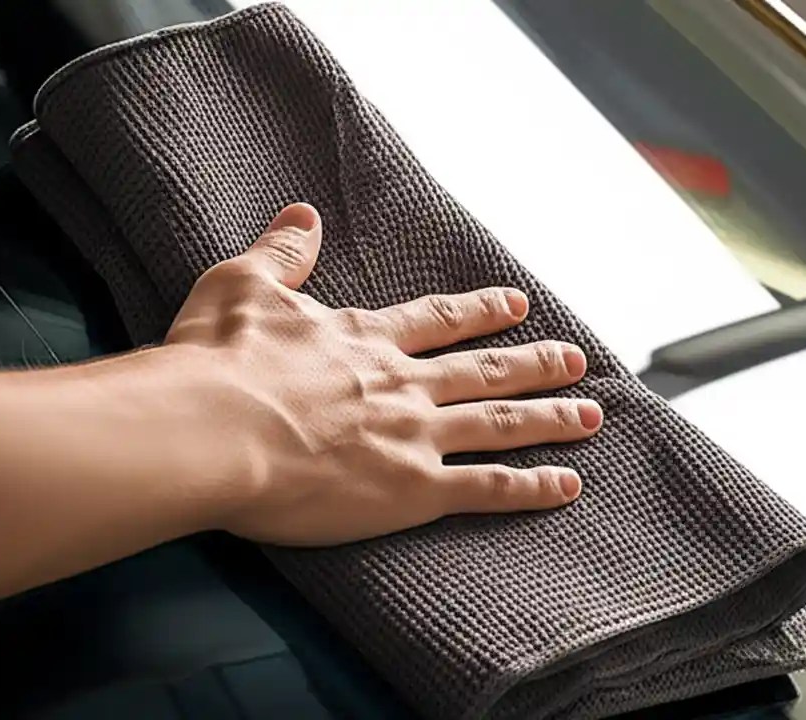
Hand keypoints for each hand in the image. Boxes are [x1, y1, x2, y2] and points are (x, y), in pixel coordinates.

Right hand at [166, 203, 600, 544]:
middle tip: (578, 360)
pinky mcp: (413, 489)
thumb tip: (303, 215)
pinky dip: (531, 487)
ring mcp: (415, 435)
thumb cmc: (216, 362)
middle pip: (485, 370)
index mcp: (364, 338)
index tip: (516, 303)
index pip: (437, 320)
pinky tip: (566, 485)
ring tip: (592, 417)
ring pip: (499, 423)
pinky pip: (487, 487)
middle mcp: (402, 383)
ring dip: (550, 418)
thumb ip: (281, 252)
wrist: (213, 428)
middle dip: (535, 364)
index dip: (480, 311)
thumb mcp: (241, 285)